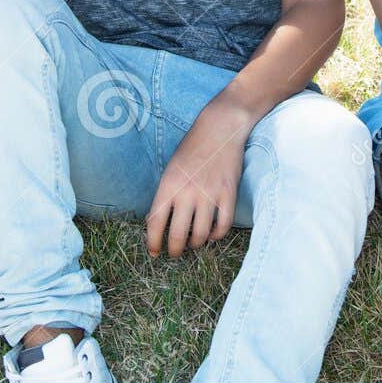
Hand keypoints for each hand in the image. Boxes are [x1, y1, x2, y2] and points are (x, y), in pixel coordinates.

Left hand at [146, 95, 250, 257]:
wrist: (220, 129)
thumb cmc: (192, 148)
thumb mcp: (170, 169)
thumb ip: (166, 195)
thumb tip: (159, 222)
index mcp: (169, 185)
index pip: (156, 223)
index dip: (153, 242)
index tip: (154, 252)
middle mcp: (187, 193)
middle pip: (178, 235)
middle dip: (174, 250)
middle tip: (174, 253)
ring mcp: (209, 195)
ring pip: (200, 235)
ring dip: (195, 244)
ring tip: (192, 244)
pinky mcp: (228, 195)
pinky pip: (222, 226)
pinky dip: (216, 236)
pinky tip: (211, 234)